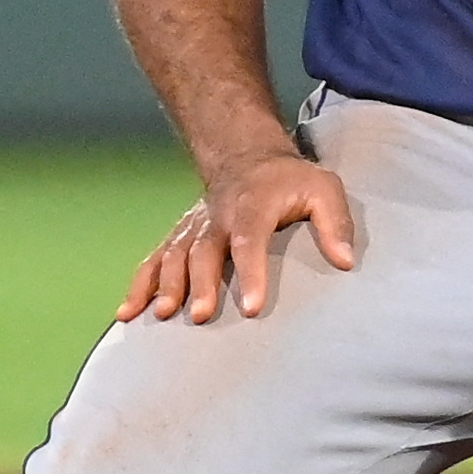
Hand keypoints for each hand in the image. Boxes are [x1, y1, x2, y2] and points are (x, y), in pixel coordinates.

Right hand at [118, 151, 356, 323]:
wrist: (247, 157)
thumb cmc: (291, 181)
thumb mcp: (324, 189)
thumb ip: (336, 223)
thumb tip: (346, 262)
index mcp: (254, 206)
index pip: (250, 239)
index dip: (250, 273)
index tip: (251, 308)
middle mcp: (217, 217)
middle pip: (205, 251)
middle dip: (201, 284)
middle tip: (202, 316)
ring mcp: (194, 227)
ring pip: (174, 255)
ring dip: (165, 285)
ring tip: (161, 316)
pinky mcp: (179, 237)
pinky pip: (154, 260)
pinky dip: (138, 285)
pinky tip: (126, 314)